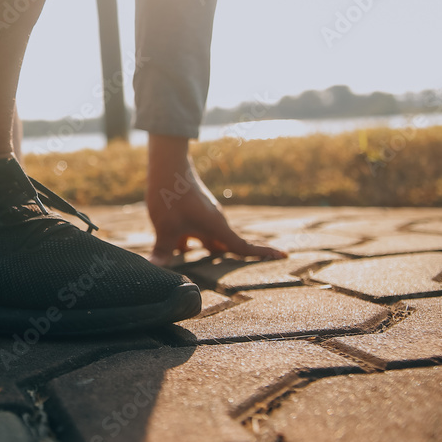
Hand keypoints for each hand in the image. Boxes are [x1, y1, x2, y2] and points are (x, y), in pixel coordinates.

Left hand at [146, 134, 285, 266]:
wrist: (166, 165)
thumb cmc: (170, 194)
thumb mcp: (165, 226)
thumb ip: (163, 250)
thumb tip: (157, 269)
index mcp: (216, 227)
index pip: (243, 247)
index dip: (262, 253)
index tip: (284, 256)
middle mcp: (215, 222)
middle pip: (228, 247)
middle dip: (234, 260)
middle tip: (245, 276)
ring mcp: (204, 216)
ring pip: (210, 240)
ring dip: (208, 253)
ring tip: (205, 270)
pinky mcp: (193, 212)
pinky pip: (197, 233)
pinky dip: (193, 244)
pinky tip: (179, 251)